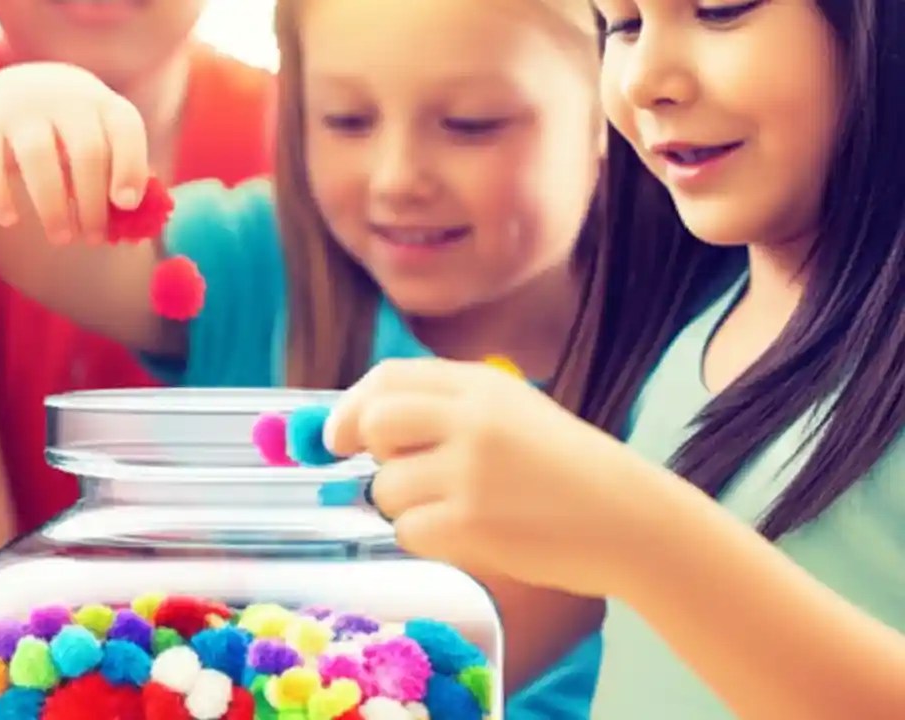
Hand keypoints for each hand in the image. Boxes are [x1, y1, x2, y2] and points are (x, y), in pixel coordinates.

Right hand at [0, 62, 151, 241]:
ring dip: (52, 205)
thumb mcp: (104, 138)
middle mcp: (66, 98)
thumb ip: (121, 173)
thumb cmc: (78, 130)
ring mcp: (23, 106)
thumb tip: (132, 222)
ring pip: (38, 156)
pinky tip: (9, 220)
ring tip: (61, 237)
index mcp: (103, 103)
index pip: (125, 128)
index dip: (129, 167)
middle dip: (93, 202)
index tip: (125, 205)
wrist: (27, 86)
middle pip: (86, 151)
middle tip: (94, 238)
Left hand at [324, 358, 668, 597]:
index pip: (389, 378)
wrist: (630, 520)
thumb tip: (359, 425)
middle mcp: (471, 418)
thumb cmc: (567, 471)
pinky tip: (471, 535)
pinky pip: (408, 531)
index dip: (352, 406)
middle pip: (375, 423)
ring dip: (407, 506)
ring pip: (386, 487)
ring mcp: (469, 470)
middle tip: (390, 475)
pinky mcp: (470, 522)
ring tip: (460, 509)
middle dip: (368, 453)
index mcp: (481, 384)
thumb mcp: (513, 413)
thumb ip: (446, 409)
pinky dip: (428, 538)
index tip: (339, 435)